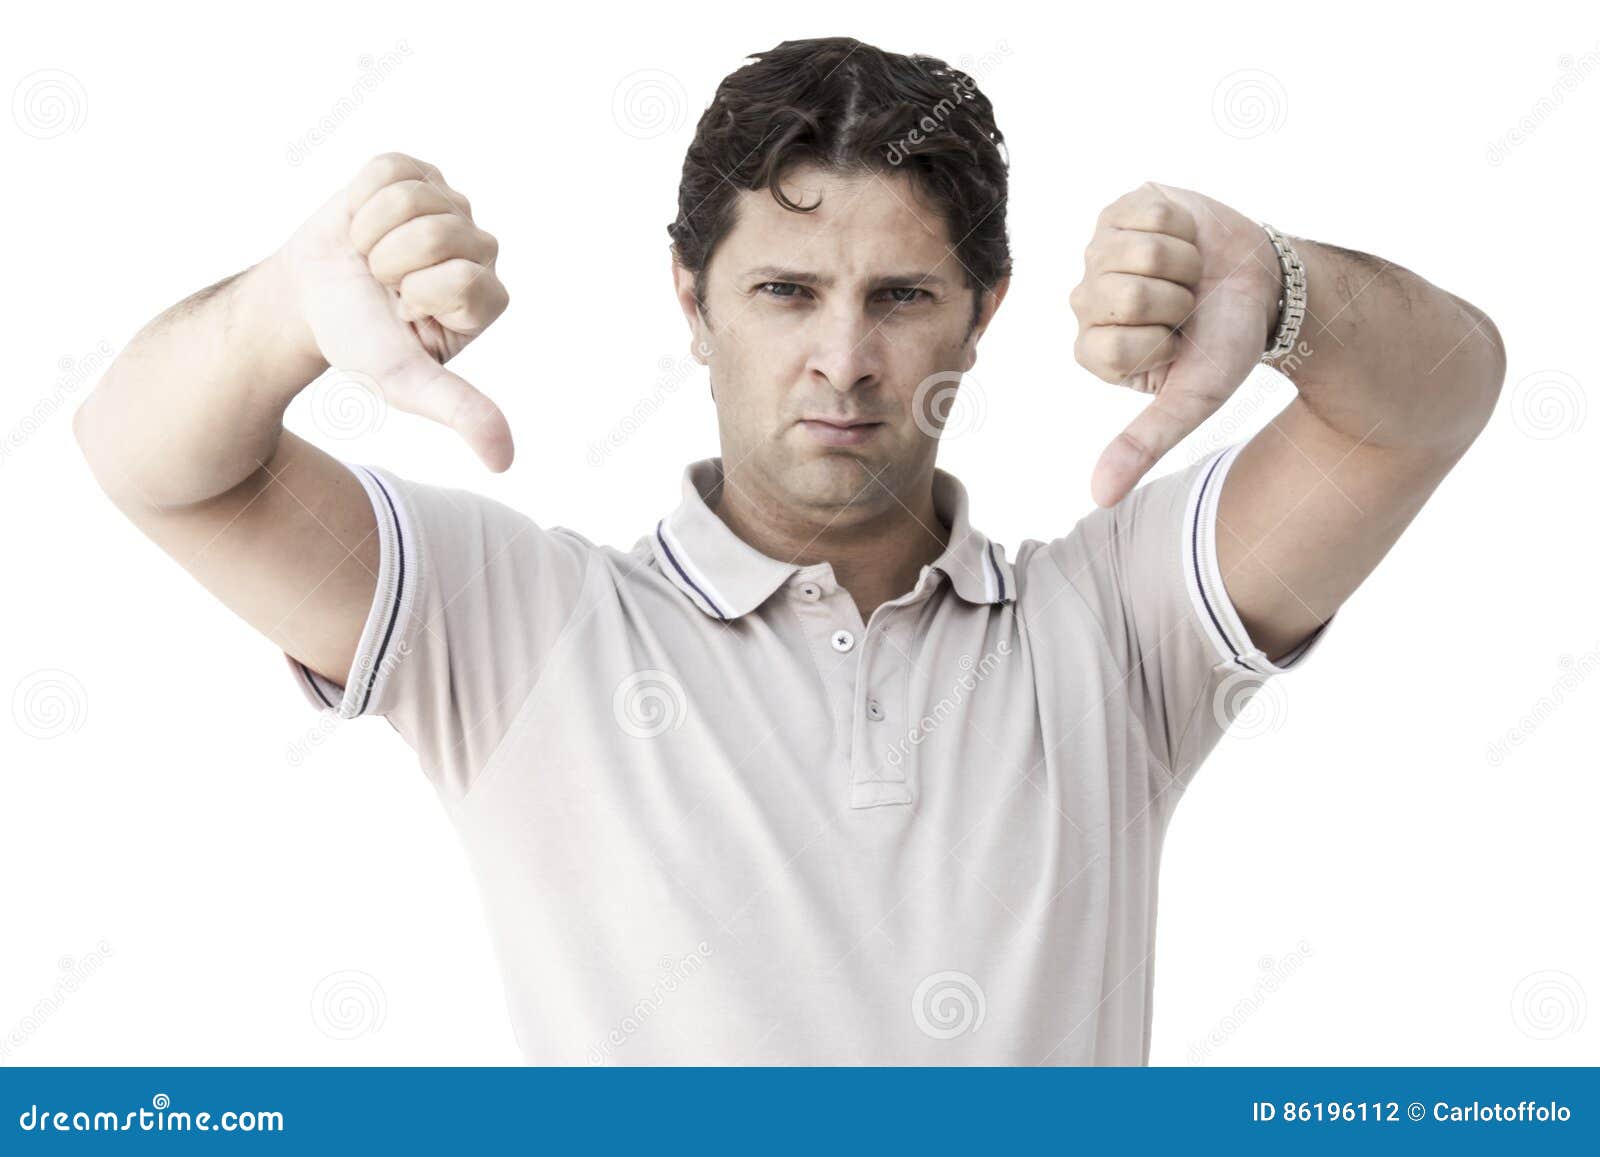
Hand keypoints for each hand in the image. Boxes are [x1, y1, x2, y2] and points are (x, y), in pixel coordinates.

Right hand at [280, 152, 512, 470]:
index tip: (401, 312)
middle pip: (437, 232)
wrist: (309, 303)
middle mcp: (481, 251)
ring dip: (373, 232)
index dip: (413, 294)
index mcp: (487, 298)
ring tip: (372, 258)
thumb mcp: (408, 384)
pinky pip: (390, 169)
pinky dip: (361, 200)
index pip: (459, 278)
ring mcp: (451, 207)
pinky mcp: (418, 174)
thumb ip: (461, 411)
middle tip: (383, 284)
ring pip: (413, 197)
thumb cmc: (361, 344)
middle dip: (389, 261)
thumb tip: (504, 463)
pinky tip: (365, 227)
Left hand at [1070, 181, 1280, 505]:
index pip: (1113, 342)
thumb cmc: (1225, 345)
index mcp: (1093, 349)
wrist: (1264, 287)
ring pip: (1138, 250)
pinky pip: (1149, 210)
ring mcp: (1098, 252)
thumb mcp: (1192, 400)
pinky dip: (1183, 225)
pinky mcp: (1119, 210)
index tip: (1180, 341)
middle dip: (1175, 298)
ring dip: (1182, 261)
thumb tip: (1101, 498)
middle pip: (1122, 291)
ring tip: (1190, 274)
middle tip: (1188, 306)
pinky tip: (1186, 240)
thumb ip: (1144, 444)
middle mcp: (1085, 302)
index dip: (1163, 339)